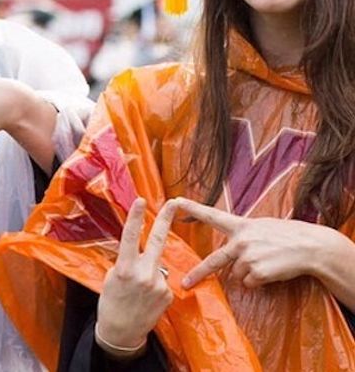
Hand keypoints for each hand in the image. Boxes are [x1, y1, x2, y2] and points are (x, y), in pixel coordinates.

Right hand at [96, 198, 176, 354]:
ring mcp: (159, 284)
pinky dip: (154, 285)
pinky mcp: (168, 294)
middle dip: (166, 220)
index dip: (136, 218)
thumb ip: (126, 263)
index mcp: (125, 268)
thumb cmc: (110, 303)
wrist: (122, 331)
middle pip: (157, 241)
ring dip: (149, 271)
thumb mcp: (111, 278)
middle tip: (174, 203)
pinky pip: (162, 281)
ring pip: (156, 266)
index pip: (131, 237)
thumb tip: (139, 254)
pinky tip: (146, 298)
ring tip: (138, 291)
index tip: (141, 201)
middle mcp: (144, 274)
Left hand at [178, 198, 326, 289]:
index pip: (213, 216)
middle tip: (185, 284)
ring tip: (267, 262)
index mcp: (241, 226)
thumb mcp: (262, 227)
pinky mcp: (257, 272)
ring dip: (248, 273)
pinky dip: (258, 281)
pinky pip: (250, 283)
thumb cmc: (288, 235)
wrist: (311, 247)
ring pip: (237, 275)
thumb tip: (232, 252)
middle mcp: (240, 241)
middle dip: (198, 274)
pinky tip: (271, 270)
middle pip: (214, 261)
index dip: (193, 209)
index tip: (174, 202)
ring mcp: (248, 258)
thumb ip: (243, 235)